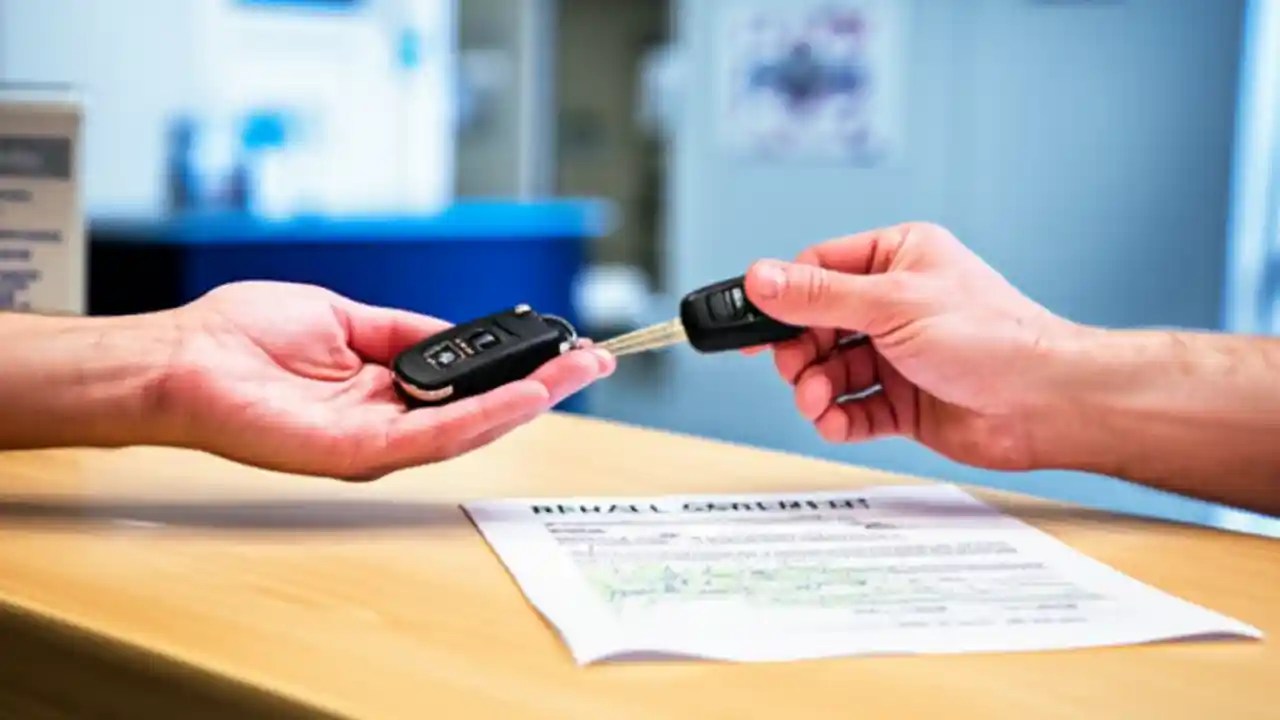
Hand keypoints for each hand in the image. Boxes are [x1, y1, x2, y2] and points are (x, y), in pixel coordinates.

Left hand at [158, 281, 612, 479]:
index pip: (467, 386)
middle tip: (592, 362)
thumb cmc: (240, 339)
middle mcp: (388, 422)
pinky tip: (525, 394)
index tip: (559, 347)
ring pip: (472, 427)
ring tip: (576, 374)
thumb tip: (458, 332)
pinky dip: (487, 415)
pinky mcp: (360, 451)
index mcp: (384, 390)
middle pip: (482, 410)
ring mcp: (377, 441)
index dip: (517, 369)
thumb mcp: (344, 317)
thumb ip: (403, 331)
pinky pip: (437, 436)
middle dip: (542, 386)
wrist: (183, 359)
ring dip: (530, 400)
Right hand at [743, 222, 1078, 470]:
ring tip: (816, 402)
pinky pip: (853, 409)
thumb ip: (819, 296)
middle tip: (792, 370)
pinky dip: (837, 418)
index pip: (819, 269)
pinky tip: (833, 423)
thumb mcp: (892, 305)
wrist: (1047, 405)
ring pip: (831, 371)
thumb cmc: (993, 339)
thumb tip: (760, 278)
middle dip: (799, 352)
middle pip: (817, 325)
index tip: (755, 323)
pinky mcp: (904, 401)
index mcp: (898, 258)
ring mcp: (899, 354)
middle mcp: (896, 304)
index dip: (784, 298)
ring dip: (814, 389)